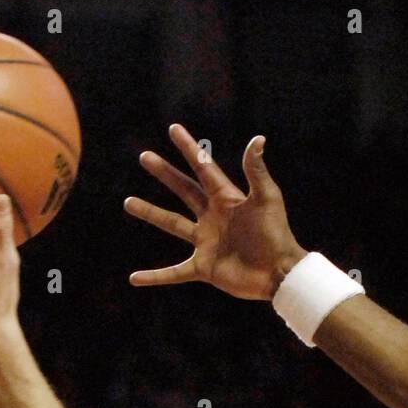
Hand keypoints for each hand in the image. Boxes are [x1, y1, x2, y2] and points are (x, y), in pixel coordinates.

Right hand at [125, 124, 306, 300]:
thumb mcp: (267, 198)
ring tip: (128, 202)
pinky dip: (155, 277)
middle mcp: (212, 218)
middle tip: (145, 157)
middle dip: (165, 173)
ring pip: (172, 224)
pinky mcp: (204, 268)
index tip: (173, 129)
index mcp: (226, 198)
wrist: (279, 272)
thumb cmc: (277, 234)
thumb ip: (256, 170)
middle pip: (183, 190)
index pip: (203, 168)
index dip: (189, 148)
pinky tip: (135, 278)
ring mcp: (206, 243)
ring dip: (150, 213)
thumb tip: (257, 139)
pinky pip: (175, 273)